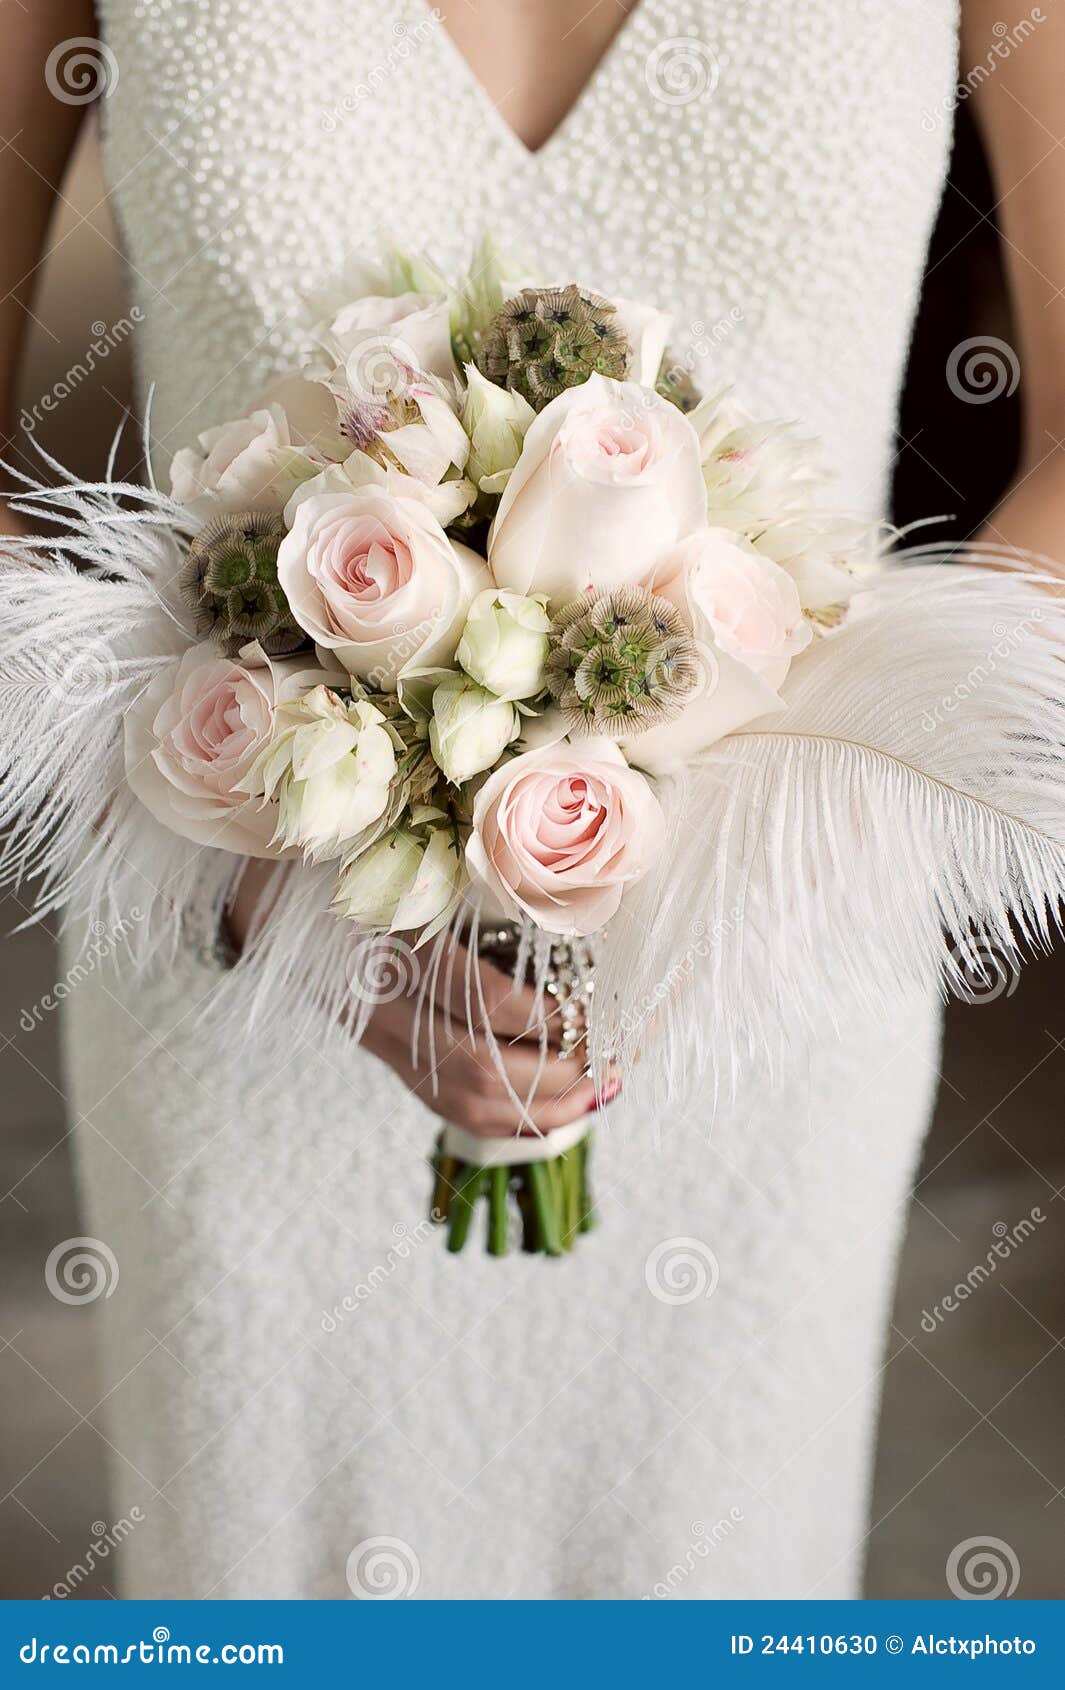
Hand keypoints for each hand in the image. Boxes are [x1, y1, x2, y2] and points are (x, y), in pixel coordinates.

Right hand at [228, 864, 616, 1137]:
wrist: (264, 882)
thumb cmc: (353, 848)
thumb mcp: (408, 844)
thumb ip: (474, 868)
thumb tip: (576, 885)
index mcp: (391, 937)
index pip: (480, 999)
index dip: (547, 1016)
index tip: (596, 1009)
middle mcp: (380, 997)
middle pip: (478, 1066)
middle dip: (556, 1076)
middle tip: (610, 1060)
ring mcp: (376, 1032)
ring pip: (461, 1098)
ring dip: (537, 1107)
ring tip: (593, 1090)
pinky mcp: (378, 1049)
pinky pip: (441, 1102)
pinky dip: (502, 1116)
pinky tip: (550, 1109)